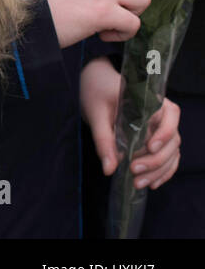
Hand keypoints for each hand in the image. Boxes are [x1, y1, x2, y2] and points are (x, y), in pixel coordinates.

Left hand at [80, 56, 181, 187]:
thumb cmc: (96, 93)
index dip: (164, 133)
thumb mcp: (95, 113)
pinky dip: (163, 172)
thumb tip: (109, 169)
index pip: (170, 115)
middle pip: (172, 140)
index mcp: (150, 99)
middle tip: (134, 170)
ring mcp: (162, 128)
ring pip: (172, 152)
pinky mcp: (157, 139)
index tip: (149, 148)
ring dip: (159, 170)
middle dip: (156, 160)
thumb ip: (103, 139)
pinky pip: (168, 157)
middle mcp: (162, 114)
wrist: (95, 85)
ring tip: (139, 183)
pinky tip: (151, 184)